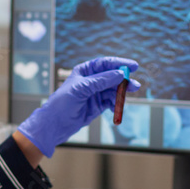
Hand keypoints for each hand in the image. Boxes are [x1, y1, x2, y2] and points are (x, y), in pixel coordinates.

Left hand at [17, 56, 139, 156]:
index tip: (133, 66)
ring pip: (114, 90)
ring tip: (125, 100)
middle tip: (134, 86)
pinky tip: (116, 109)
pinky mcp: (98, 105)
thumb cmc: (62, 103)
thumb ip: (101, 81)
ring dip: (121, 94)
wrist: (55, 124)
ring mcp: (95, 93)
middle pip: (112, 77)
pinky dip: (116, 104)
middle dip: (124, 81)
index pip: (105, 63)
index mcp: (85, 71)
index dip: (119, 63)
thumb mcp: (81, 89)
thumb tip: (119, 74)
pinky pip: (111, 102)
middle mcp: (91, 80)